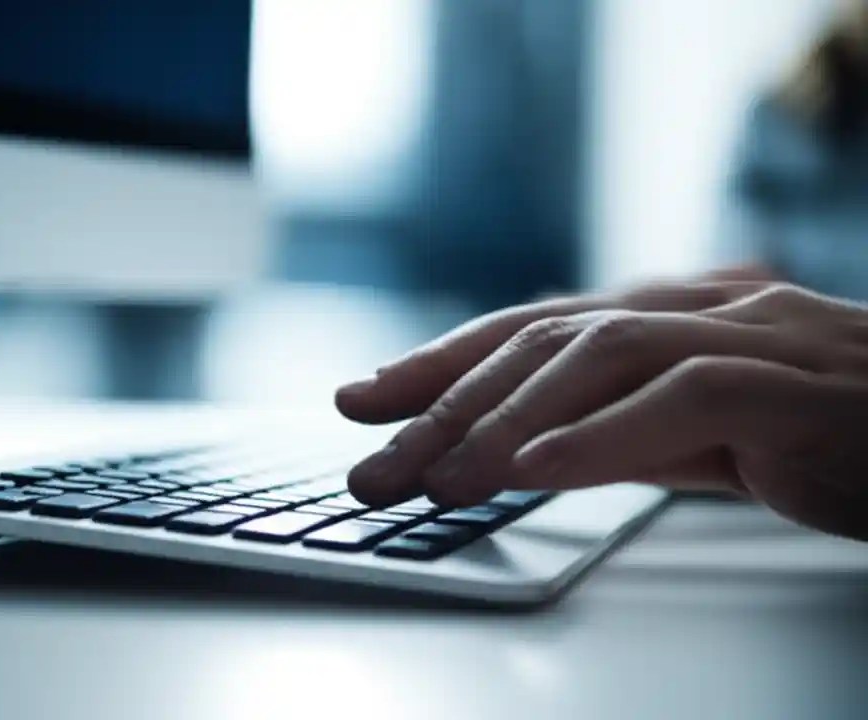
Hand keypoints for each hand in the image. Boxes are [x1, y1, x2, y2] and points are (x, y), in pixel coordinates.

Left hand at [335, 280, 867, 540]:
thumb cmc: (826, 434)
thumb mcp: (698, 431)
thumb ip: (617, 425)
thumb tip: (521, 447)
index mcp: (668, 316)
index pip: (531, 329)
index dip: (441, 361)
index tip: (365, 400)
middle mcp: (699, 309)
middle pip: (544, 339)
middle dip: (446, 401)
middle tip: (374, 461)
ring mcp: (752, 337)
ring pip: (600, 353)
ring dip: (507, 419)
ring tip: (438, 475)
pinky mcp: (797, 387)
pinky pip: (686, 398)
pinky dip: (603, 433)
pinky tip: (536, 469)